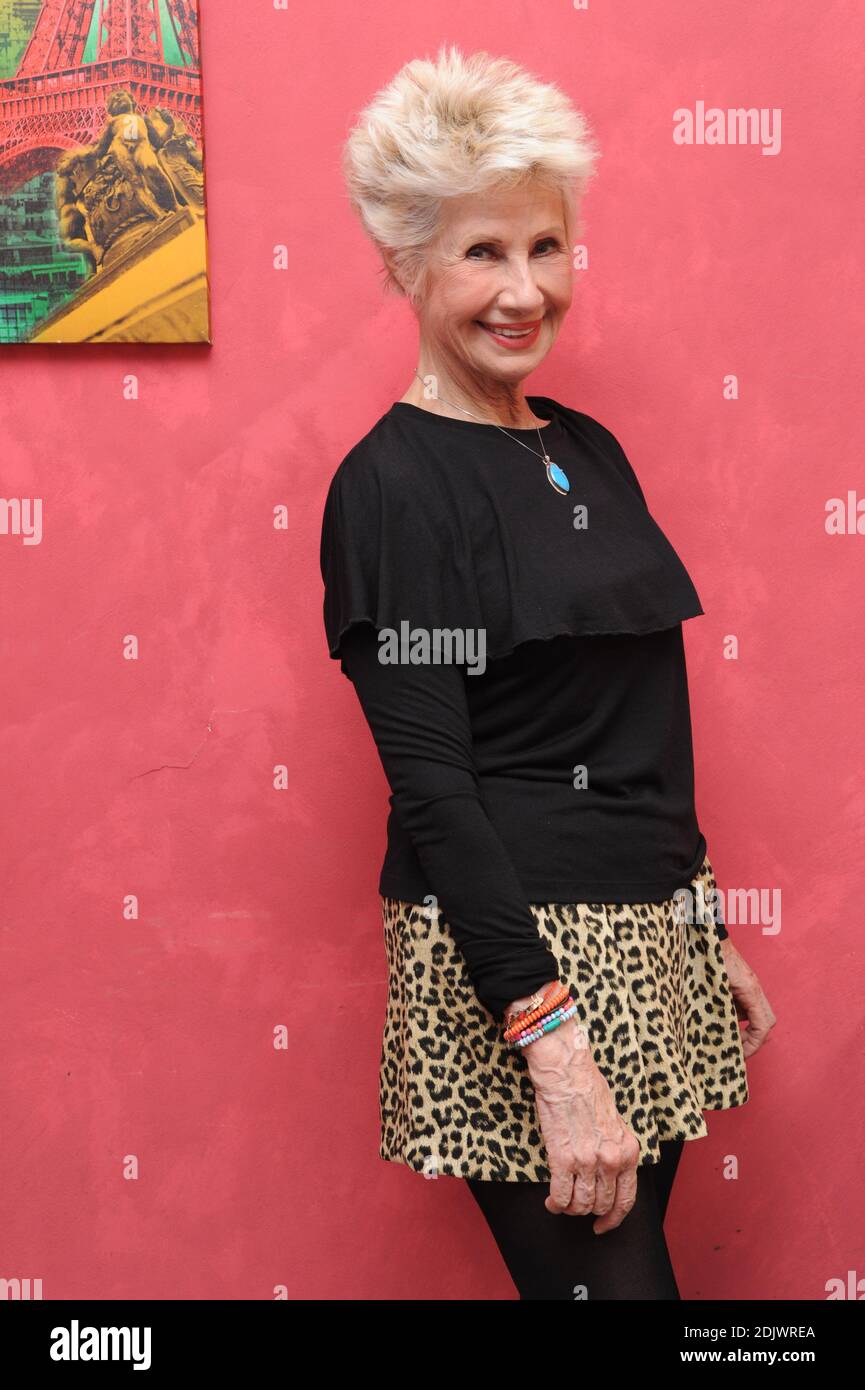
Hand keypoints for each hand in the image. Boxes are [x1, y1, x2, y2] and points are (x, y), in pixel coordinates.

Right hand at [520, 1016, 640, 1233]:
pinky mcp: (563, 1159)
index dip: (614, 1219)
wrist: (566, 1072)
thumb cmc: (588, 1088)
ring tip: (561, 1203)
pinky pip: (561, 1196)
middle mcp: (611, 1160)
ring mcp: (587, 1162)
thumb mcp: (616, 1122)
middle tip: (577, 1207)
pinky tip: (552, 1200)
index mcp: (628, 1151)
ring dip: (570, 1209)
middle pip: (602, 1205)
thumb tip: (608, 1172)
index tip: (603, 1226)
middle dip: (588, 1211)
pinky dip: (556, 1203)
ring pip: (581, 1205)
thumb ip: (616, 1149)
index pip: (627, 1200)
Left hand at [719, 937, 776, 1058]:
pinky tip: (722, 1019)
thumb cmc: (709, 959)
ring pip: (757, 1016)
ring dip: (746, 1029)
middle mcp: (754, 990)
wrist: (707, 937)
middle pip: (766, 1024)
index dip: (753, 1045)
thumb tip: (725, 1033)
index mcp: (750, 991)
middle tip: (734, 1048)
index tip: (740, 1055)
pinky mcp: (742, 985)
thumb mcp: (714, 989)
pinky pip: (747, 1007)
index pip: (763, 1026)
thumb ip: (722, 1011)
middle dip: (753, 1040)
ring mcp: (749, 987)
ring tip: (726, 1036)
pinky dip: (739, 1018)